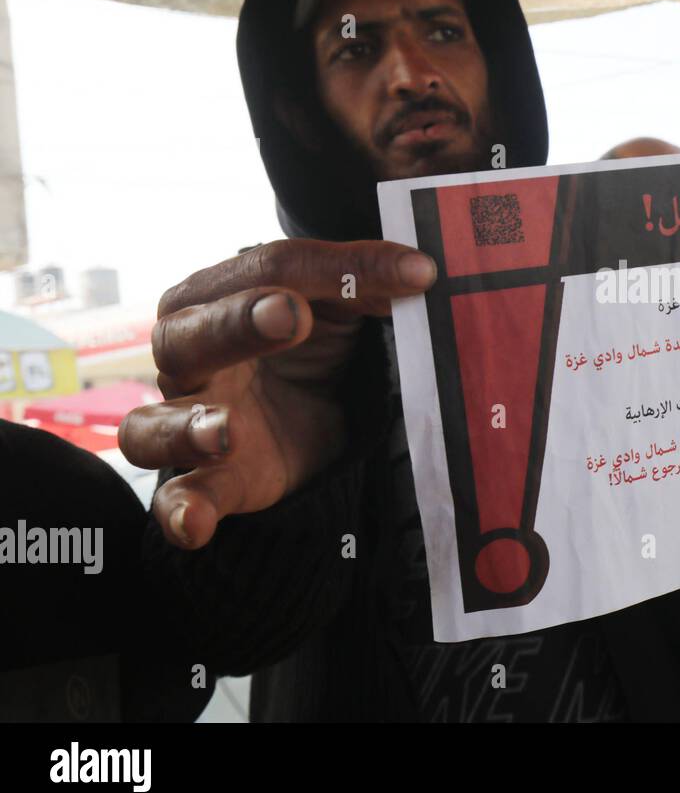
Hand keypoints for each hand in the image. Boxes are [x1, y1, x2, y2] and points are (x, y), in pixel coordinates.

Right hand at [119, 239, 436, 549]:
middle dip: (236, 324)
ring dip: (186, 427)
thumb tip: (417, 271)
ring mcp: (188, 421)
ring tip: (226, 429)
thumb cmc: (309, 349)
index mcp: (218, 296)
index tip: (415, 273)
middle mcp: (187, 355)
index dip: (342, 268)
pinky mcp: (208, 483)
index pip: (274, 269)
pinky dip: (183, 511)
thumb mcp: (343, 311)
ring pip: (150, 426)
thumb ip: (367, 287)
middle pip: (188, 335)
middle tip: (292, 315)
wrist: (305, 423)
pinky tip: (196, 524)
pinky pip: (178, 499)